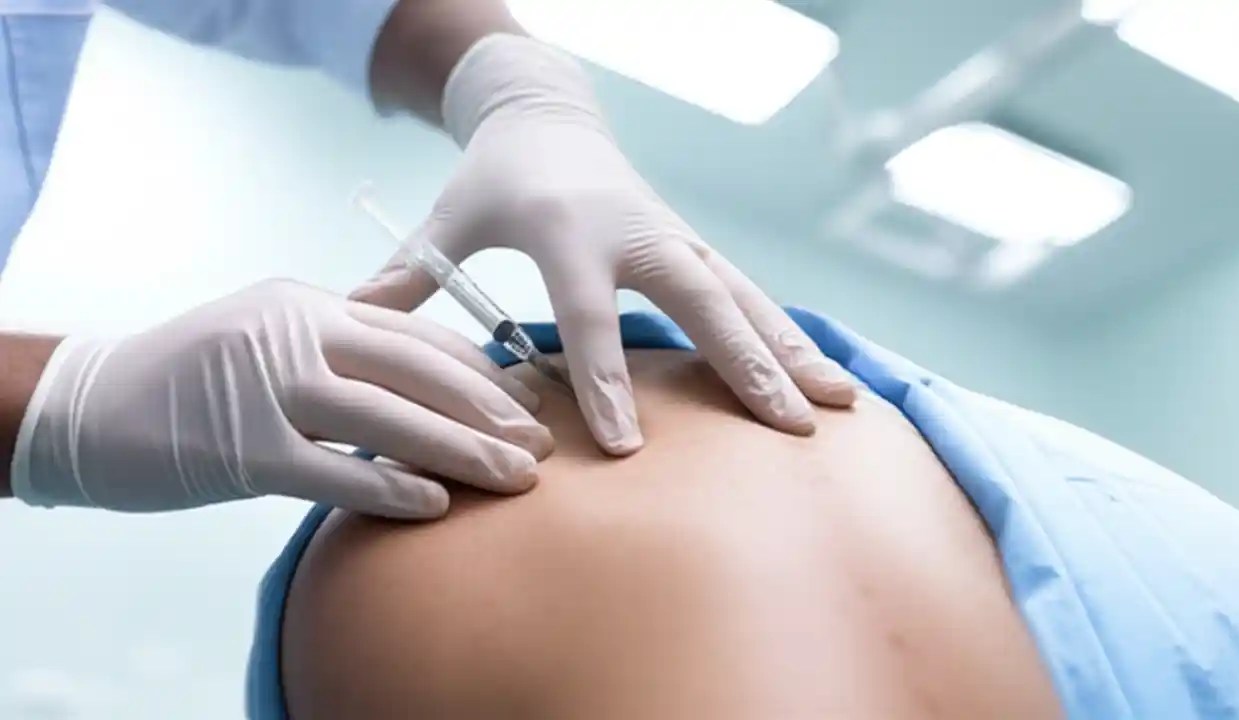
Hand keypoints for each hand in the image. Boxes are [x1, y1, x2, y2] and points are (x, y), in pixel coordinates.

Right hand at [11, 280, 551, 518]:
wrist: (86, 403)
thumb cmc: (190, 379)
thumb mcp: (269, 340)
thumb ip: (338, 355)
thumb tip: (420, 392)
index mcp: (308, 304)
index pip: (415, 334)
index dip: (479, 369)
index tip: (527, 398)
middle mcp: (294, 332)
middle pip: (416, 371)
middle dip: (489, 409)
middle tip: (541, 444)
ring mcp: (265, 386)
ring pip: (387, 418)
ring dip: (461, 450)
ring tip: (515, 478)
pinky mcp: (239, 446)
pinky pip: (332, 470)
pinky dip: (389, 488)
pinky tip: (436, 505)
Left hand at [353, 34, 856, 455]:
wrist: (549, 116)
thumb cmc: (496, 176)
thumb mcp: (451, 216)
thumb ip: (407, 273)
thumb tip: (349, 323)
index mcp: (570, 232)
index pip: (590, 316)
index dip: (605, 380)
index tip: (626, 446)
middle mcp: (636, 233)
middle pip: (700, 302)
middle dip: (744, 364)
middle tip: (784, 421)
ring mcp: (676, 239)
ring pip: (745, 299)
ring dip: (791, 353)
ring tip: (837, 407)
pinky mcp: (695, 246)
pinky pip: (750, 294)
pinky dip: (788, 336)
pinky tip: (825, 379)